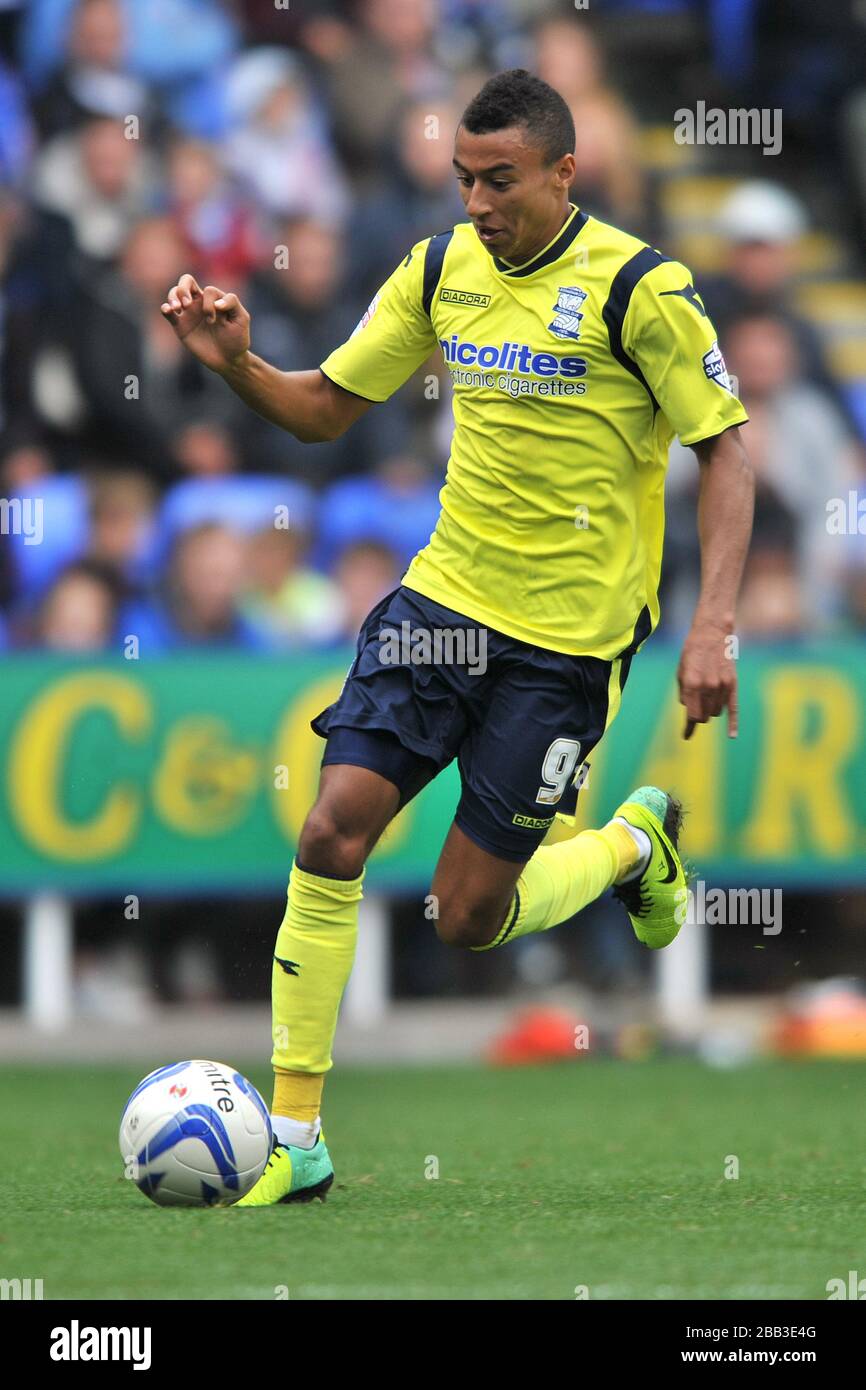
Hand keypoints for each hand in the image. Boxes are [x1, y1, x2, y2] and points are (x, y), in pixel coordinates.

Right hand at [160, 274, 249, 374]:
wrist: (228, 359)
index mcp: (214, 299)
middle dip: (183, 288)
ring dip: (173, 296)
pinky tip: (168, 310)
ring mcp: (189, 314)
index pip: (208, 290)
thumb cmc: (237, 338)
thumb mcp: (242, 318)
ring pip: (174, 293)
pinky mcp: (180, 326)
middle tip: (187, 304)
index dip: (210, 302)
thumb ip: (232, 302)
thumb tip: (216, 302)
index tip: (215, 320)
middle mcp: (200, 303)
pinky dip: (165, 308)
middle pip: (185, 281)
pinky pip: (168, 313)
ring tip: (177, 308)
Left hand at [677, 620, 737, 739]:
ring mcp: (722, 686)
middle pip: (704, 716)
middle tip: (697, 706)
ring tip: (706, 695)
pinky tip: (731, 736)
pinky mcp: (732, 684)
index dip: (689, 724)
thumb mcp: (680, 671)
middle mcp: (707, 686)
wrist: (711, 633)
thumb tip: (689, 711)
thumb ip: (684, 693)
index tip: (686, 734)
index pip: (692, 715)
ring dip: (710, 710)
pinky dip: (732, 724)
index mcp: (691, 683)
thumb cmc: (692, 652)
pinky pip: (734, 709)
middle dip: (699, 715)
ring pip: (716, 712)